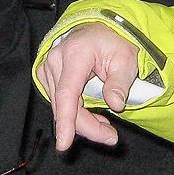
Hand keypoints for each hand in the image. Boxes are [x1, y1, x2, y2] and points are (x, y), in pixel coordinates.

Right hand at [37, 23, 140, 151]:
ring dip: (83, 122)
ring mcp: (47, 68)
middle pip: (65, 106)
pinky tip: (92, 114)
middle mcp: (56, 60)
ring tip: (106, 125)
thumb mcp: (127, 59)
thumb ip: (120, 82)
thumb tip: (115, 104)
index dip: (66, 121)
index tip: (64, 144)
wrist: (99, 30)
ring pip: (61, 108)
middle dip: (87, 127)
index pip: (67, 93)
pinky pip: (59, 103)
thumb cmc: (113, 43)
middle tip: (111, 137)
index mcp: (75, 54)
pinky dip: (75, 114)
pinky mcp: (46, 76)